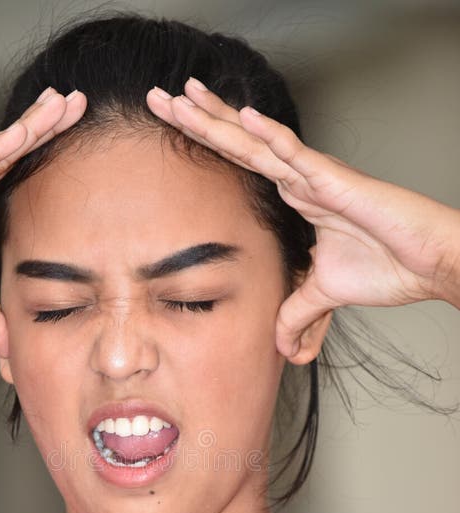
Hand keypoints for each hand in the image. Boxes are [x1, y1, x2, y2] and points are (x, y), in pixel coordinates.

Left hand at [147, 79, 459, 362]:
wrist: (428, 266)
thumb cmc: (388, 266)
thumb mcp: (325, 294)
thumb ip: (296, 312)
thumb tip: (280, 344)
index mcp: (296, 196)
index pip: (241, 163)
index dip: (208, 143)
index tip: (172, 126)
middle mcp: (301, 179)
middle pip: (239, 143)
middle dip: (197, 120)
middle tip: (157, 98)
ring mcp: (317, 177)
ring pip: (259, 142)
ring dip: (220, 120)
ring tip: (183, 95)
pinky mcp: (338, 184)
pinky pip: (300, 157)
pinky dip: (273, 137)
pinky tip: (246, 118)